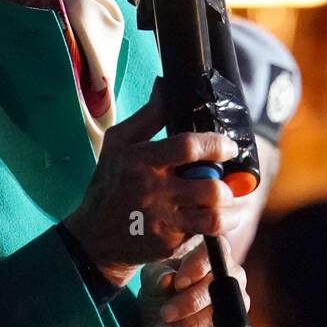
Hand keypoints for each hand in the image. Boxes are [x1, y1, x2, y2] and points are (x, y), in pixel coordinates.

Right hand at [61, 80, 242, 288]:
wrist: (95, 237)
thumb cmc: (110, 183)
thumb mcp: (118, 143)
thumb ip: (147, 115)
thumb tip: (166, 84)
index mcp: (140, 160)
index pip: (187, 147)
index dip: (215, 144)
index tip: (228, 146)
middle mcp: (152, 190)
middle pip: (208, 186)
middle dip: (226, 181)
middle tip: (228, 177)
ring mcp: (162, 220)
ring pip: (214, 215)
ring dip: (231, 207)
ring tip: (230, 200)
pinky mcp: (168, 243)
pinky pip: (207, 234)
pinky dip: (222, 226)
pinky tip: (222, 217)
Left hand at [138, 236, 248, 326]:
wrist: (163, 319)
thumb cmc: (161, 288)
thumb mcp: (153, 277)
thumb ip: (157, 275)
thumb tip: (166, 279)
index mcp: (210, 254)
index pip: (210, 256)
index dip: (196, 269)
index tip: (178, 283)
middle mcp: (229, 276)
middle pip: (215, 289)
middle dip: (188, 304)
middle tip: (165, 313)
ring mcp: (232, 304)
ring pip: (212, 317)